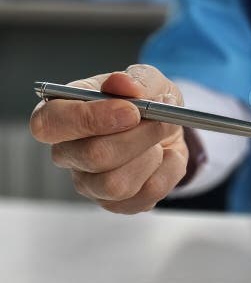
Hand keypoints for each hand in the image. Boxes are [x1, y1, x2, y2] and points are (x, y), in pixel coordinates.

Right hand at [30, 65, 188, 213]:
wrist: (168, 128)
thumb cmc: (146, 102)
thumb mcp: (147, 80)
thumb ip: (136, 79)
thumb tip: (123, 83)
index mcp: (61, 115)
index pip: (49, 124)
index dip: (88, 119)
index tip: (131, 111)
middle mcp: (67, 153)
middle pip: (93, 156)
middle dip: (139, 136)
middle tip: (163, 119)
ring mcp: (88, 183)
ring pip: (117, 184)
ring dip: (152, 156)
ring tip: (160, 138)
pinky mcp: (115, 203)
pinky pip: (145, 195)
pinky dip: (168, 172)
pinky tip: (166, 156)